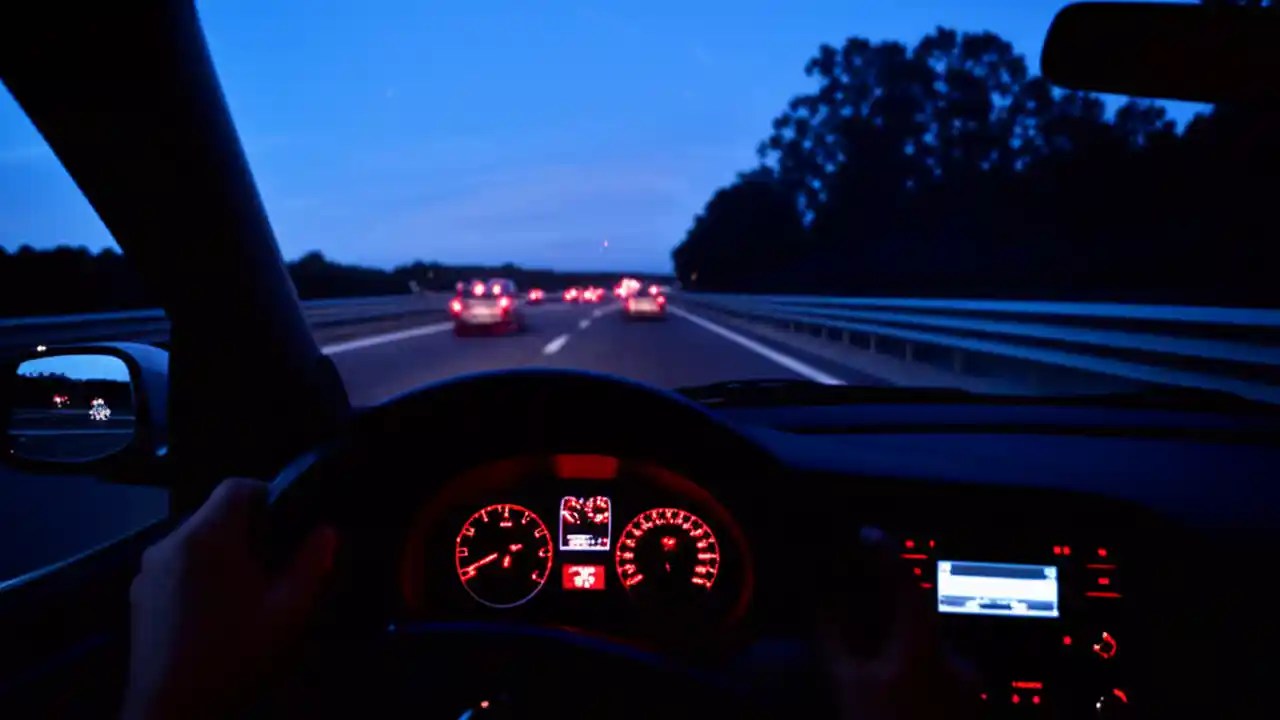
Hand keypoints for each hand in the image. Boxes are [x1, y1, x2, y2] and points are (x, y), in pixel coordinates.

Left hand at [122, 478, 336, 719]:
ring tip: (246, 594)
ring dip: (222, 555)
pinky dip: (199, 575)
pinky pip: (176, 566)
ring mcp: (148, 570)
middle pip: (216, 514)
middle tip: (275, 567)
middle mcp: (170, 543)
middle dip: (248, 532)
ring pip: (195, 541)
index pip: (237, 487)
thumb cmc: (233, 657)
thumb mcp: (288, 614)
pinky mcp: (139, 596)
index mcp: (207, 538)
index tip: (288, 527)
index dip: (268, 496)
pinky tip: (214, 613)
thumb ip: (312, 565)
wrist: (171, 711)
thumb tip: (326, 531)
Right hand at [818, 527, 979, 719]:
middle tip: (858, 642)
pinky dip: (916, 681)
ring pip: (926, 654)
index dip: (885, 551)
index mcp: (925, 646)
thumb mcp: (848, 685)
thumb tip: (826, 603)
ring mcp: (970, 687)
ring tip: (877, 690)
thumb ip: (835, 637)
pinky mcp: (973, 707)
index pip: (905, 581)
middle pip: (914, 622)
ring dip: (901, 659)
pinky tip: (898, 704)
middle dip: (886, 623)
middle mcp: (956, 660)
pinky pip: (939, 678)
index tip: (867, 537)